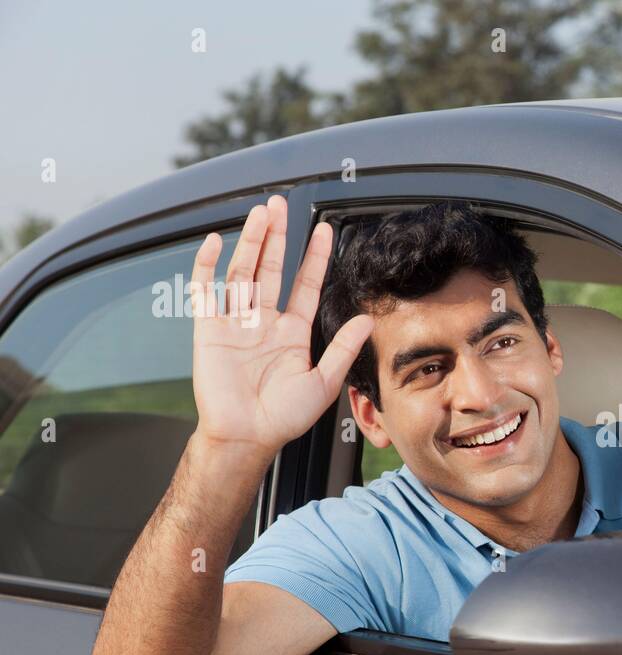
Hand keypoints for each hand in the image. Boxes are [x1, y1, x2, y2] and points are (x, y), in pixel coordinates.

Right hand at [189, 196, 373, 456]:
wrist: (246, 435)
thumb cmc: (284, 417)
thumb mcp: (324, 381)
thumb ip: (343, 347)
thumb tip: (369, 319)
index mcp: (292, 332)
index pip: (304, 284)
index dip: (313, 257)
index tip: (323, 230)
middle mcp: (263, 322)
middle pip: (271, 268)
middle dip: (276, 236)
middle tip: (280, 204)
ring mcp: (235, 322)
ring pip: (242, 271)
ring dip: (250, 242)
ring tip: (259, 213)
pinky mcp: (208, 330)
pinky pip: (205, 291)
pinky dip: (206, 265)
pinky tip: (214, 241)